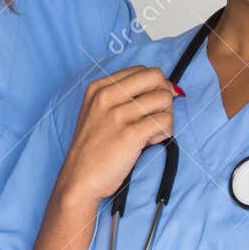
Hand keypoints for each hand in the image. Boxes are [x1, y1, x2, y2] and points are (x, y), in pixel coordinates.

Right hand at [53, 67, 180, 205]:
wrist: (79, 179)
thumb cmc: (93, 149)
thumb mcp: (98, 113)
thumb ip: (126, 98)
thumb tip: (169, 89)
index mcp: (98, 88)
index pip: (142, 70)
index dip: (153, 86)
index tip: (148, 106)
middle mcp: (106, 96)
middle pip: (156, 77)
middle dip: (163, 96)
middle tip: (154, 116)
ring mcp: (117, 115)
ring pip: (164, 98)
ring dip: (165, 117)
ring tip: (150, 133)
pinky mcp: (130, 134)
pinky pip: (165, 120)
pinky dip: (164, 132)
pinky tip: (150, 142)